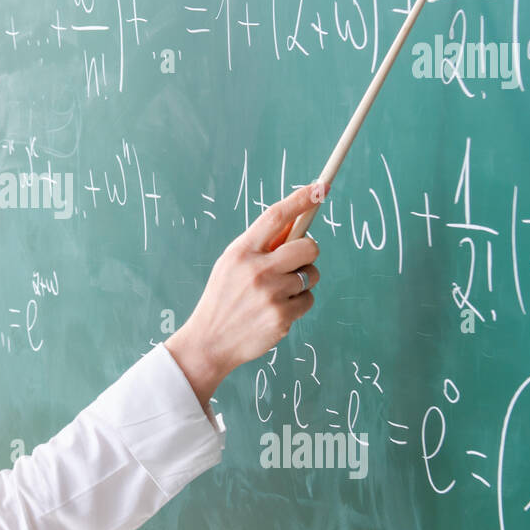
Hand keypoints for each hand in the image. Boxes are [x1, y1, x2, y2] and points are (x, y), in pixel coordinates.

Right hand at [165, 182, 324, 401]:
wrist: (209, 341)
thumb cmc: (223, 298)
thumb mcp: (231, 264)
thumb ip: (261, 245)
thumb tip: (296, 222)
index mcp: (240, 252)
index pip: (275, 216)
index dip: (301, 199)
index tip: (320, 188)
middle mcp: (256, 270)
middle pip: (308, 246)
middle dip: (309, 251)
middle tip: (298, 261)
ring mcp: (271, 295)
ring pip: (311, 275)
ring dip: (303, 281)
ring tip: (280, 292)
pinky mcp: (282, 318)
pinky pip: (309, 300)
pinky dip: (299, 304)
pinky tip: (277, 311)